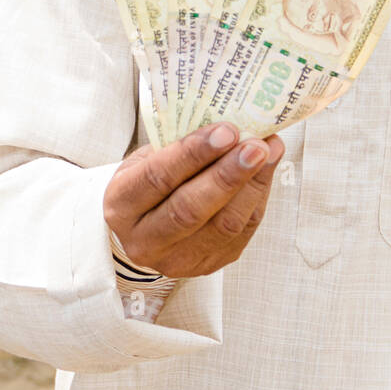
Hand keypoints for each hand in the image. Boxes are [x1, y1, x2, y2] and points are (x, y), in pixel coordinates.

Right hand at [103, 123, 283, 278]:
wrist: (145, 226)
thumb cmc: (149, 181)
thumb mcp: (148, 158)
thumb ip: (181, 145)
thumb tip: (233, 124)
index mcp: (121, 206)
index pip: (157, 178)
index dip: (193, 154)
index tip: (226, 130)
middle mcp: (144, 240)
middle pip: (190, 209)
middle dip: (228, 174)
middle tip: (255, 145)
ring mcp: (176, 260)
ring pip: (222, 226)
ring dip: (251, 186)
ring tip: (269, 151)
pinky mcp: (208, 265)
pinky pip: (241, 233)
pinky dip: (258, 198)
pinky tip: (267, 171)